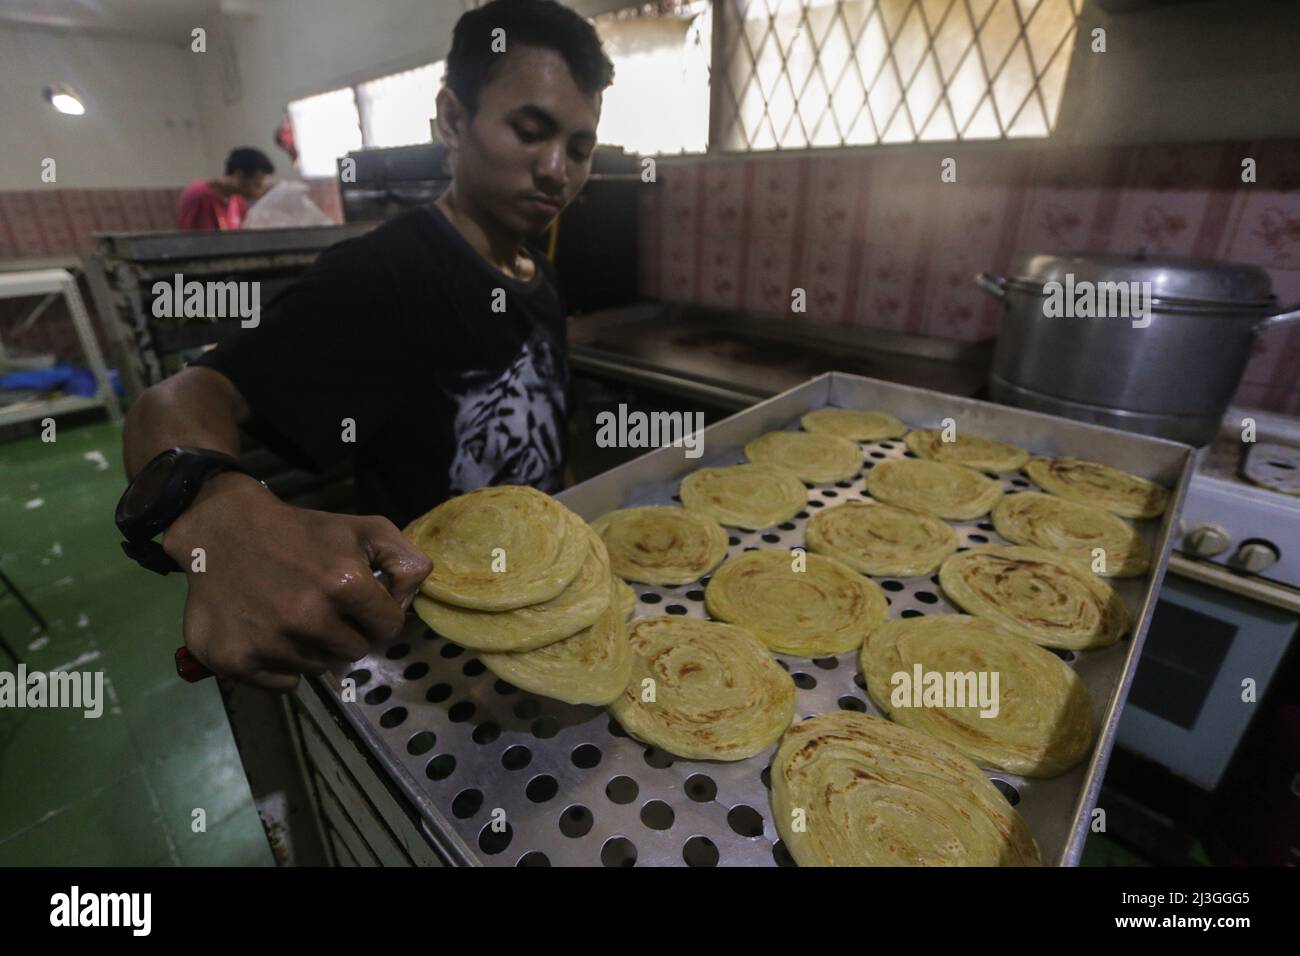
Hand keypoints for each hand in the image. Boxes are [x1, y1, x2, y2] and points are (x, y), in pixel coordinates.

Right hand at [164, 472, 431, 690]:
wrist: (224, 530)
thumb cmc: (302, 533)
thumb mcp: (365, 530)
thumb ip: (406, 561)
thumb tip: (409, 602)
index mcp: (344, 584)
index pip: (389, 628)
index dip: (378, 615)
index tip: (360, 604)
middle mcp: (307, 618)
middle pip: (355, 652)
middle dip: (346, 632)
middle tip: (320, 604)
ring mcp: (270, 642)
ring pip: (319, 669)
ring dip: (313, 648)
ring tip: (292, 614)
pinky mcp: (236, 660)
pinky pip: (285, 683)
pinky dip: (282, 665)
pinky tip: (270, 631)